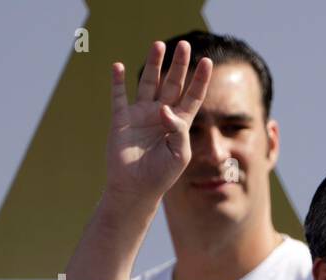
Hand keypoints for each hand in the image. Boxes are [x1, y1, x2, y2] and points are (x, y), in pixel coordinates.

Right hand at [106, 40, 211, 205]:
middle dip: (178, 65)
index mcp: (179, 124)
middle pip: (172, 84)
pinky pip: (119, 96)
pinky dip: (118, 82)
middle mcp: (161, 115)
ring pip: (148, 83)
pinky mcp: (122, 119)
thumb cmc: (162, 175)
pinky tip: (118, 66)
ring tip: (158, 45)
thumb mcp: (179, 153)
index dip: (200, 80)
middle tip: (183, 45)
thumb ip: (178, 130)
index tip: (208, 62)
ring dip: (153, 64)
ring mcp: (141, 115)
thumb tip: (164, 108)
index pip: (193, 97)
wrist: (136, 188)